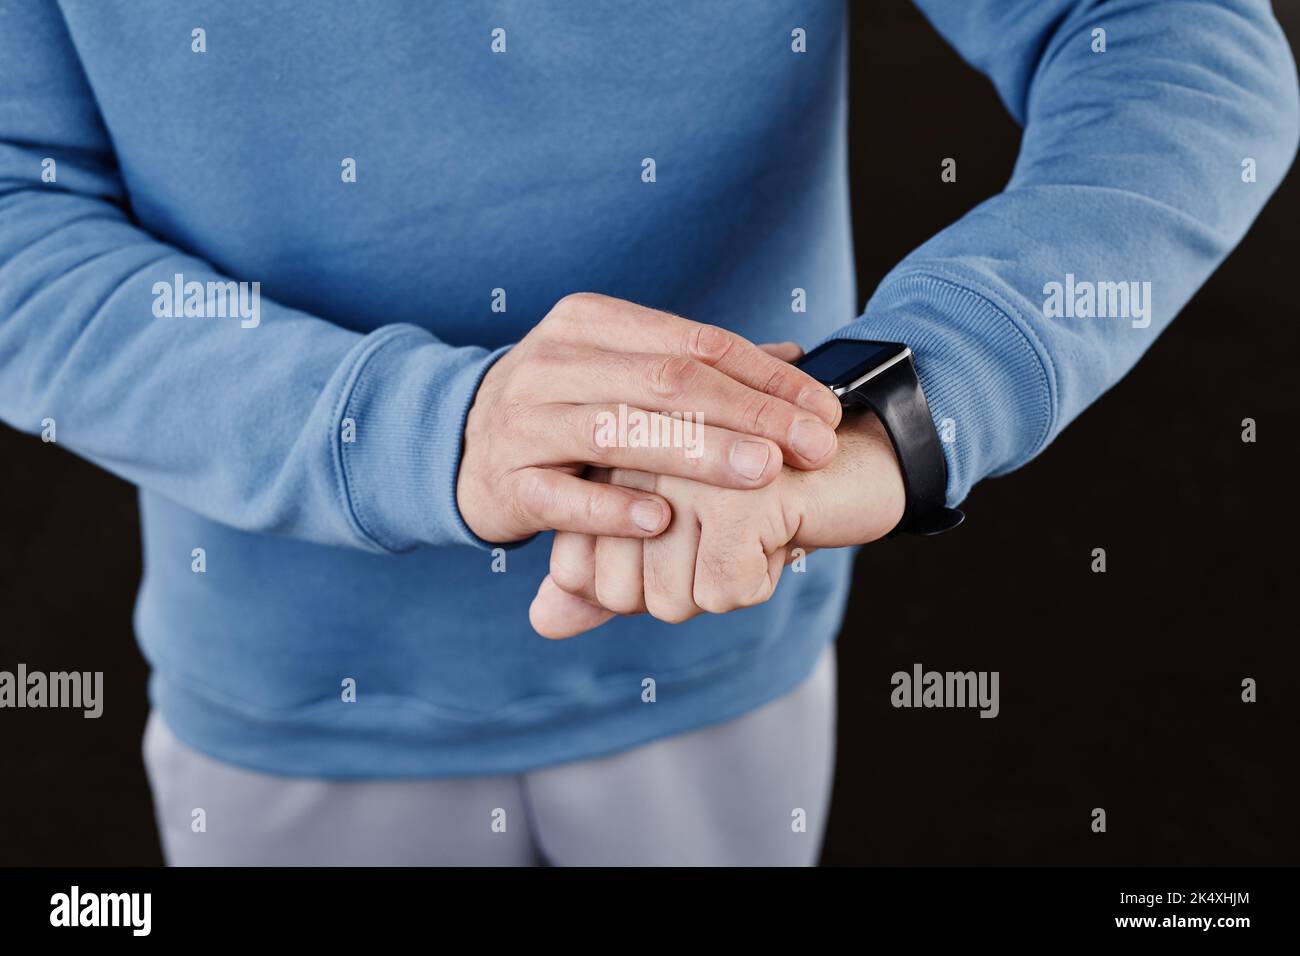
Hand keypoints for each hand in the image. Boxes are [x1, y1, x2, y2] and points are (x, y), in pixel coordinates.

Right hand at [456, 293, 842, 542]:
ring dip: (699, 454)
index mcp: (593, 323)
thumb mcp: (623, 368)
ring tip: (762, 474)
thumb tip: (793, 355)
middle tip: (812, 446)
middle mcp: (556, 362)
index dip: (766, 376)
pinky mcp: (507, 482)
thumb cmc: (564, 406)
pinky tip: (663, 519)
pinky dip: (613, 508)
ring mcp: (526, 421)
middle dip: (750, 414)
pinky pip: (564, 497)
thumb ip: (698, 364)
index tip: (822, 412)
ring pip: (621, 432)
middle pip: (668, 381)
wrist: (456, 444)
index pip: (696, 341)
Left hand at [529, 410, 904, 637]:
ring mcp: (682, 467)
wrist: (853, 457)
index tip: (683, 539)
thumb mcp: (669, 541)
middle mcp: (631, 450)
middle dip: (680, 588)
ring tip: (753, 528)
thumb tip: (543, 622)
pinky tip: (780, 532)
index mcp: (604, 453)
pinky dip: (760, 580)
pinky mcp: (737, 492)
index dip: (632, 583)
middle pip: (617, 593)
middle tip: (724, 536)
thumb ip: (598, 581)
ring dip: (724, 585)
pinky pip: (722, 595)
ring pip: (667, 600)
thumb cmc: (753, 502)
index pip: (573, 570)